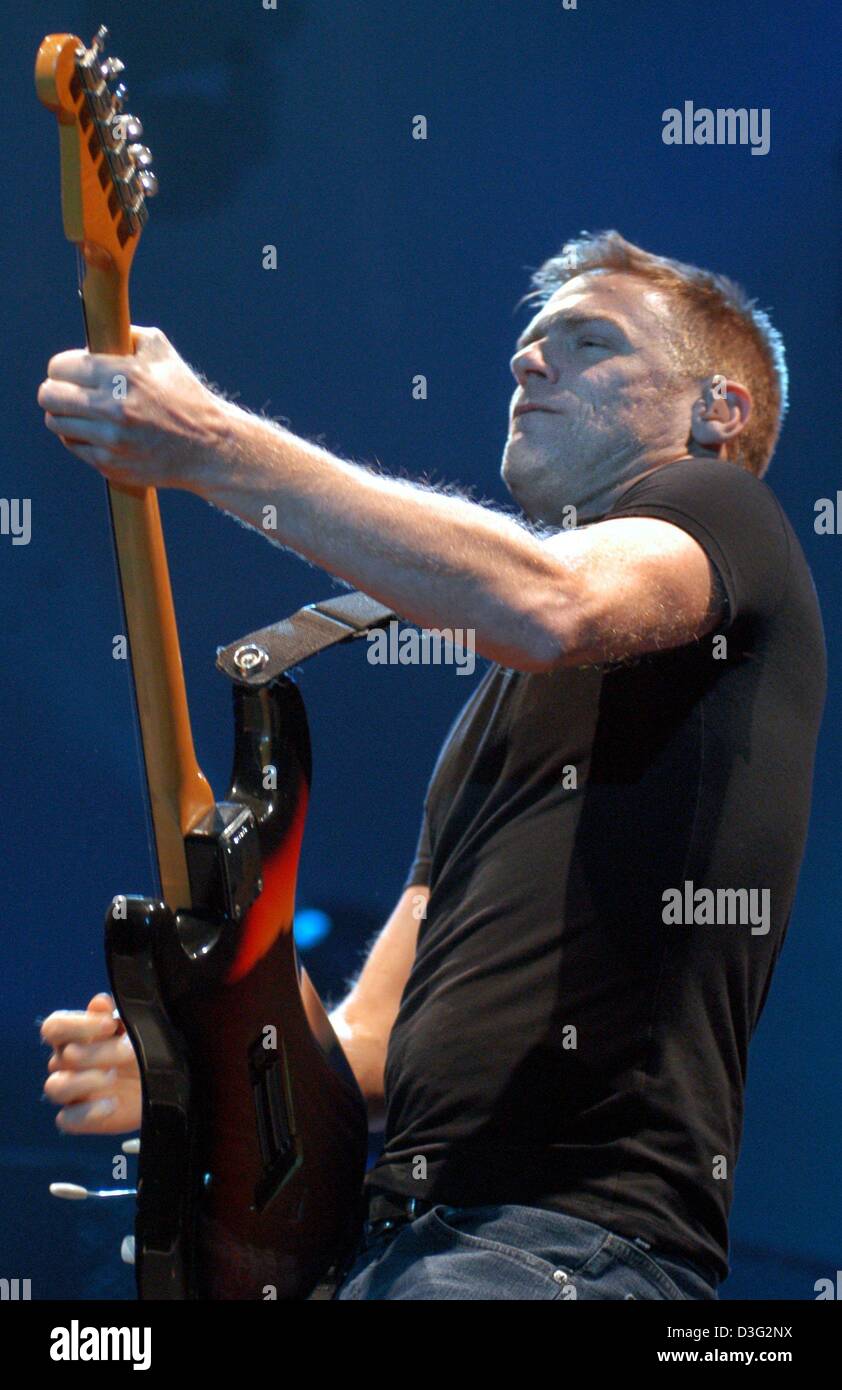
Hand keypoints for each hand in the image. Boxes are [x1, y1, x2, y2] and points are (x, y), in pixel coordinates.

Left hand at [36, 326, 230, 490]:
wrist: (208, 446)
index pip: (60, 366)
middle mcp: (114, 408)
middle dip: (55, 390)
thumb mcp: (160, 351)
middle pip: (48, 395)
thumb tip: (92, 335)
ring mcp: (110, 439)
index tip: (71, 372)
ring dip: (64, 415)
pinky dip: (79, 437)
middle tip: (67, 392)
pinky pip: (73, 445)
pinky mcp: (110, 464)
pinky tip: (96, 432)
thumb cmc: (184, 394)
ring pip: (55, 422)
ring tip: (81, 412)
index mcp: (123, 375)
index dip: (63, 367)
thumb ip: (124, 334)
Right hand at [41, 993, 141, 1133]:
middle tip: (128, 1052)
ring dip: (85, 1081)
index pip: (53, 1027)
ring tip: (113, 1077)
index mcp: (74, 1036)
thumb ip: (114, 1015)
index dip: (77, 1025)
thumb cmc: (144, 1047)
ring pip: (55, 1088)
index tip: (110, 1025)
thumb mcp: (134, 1027)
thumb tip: (99, 1002)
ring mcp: (71, 1092)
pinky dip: (88, 1112)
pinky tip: (112, 1104)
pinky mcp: (79, 1118)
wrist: (163, 1081)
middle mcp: (66, 1063)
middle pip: (60, 1057)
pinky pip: (66, 1119)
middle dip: (97, 1053)